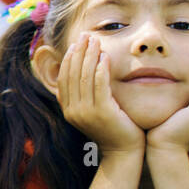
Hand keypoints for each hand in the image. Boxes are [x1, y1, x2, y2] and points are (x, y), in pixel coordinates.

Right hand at [55, 34, 143, 159]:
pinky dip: (101, 68)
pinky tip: (105, 56)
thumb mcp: (94, 111)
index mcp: (68, 110)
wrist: (125, 153)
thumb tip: (84, 74)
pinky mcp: (102, 112)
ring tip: (96, 41)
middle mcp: (73, 111)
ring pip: (84, 77)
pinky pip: (99, 85)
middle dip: (78, 52)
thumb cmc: (114, 130)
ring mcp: (86, 112)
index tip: (76, 43)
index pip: (63, 78)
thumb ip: (86, 95)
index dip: (69, 59)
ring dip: (89, 56)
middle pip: (72, 74)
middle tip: (85, 35)